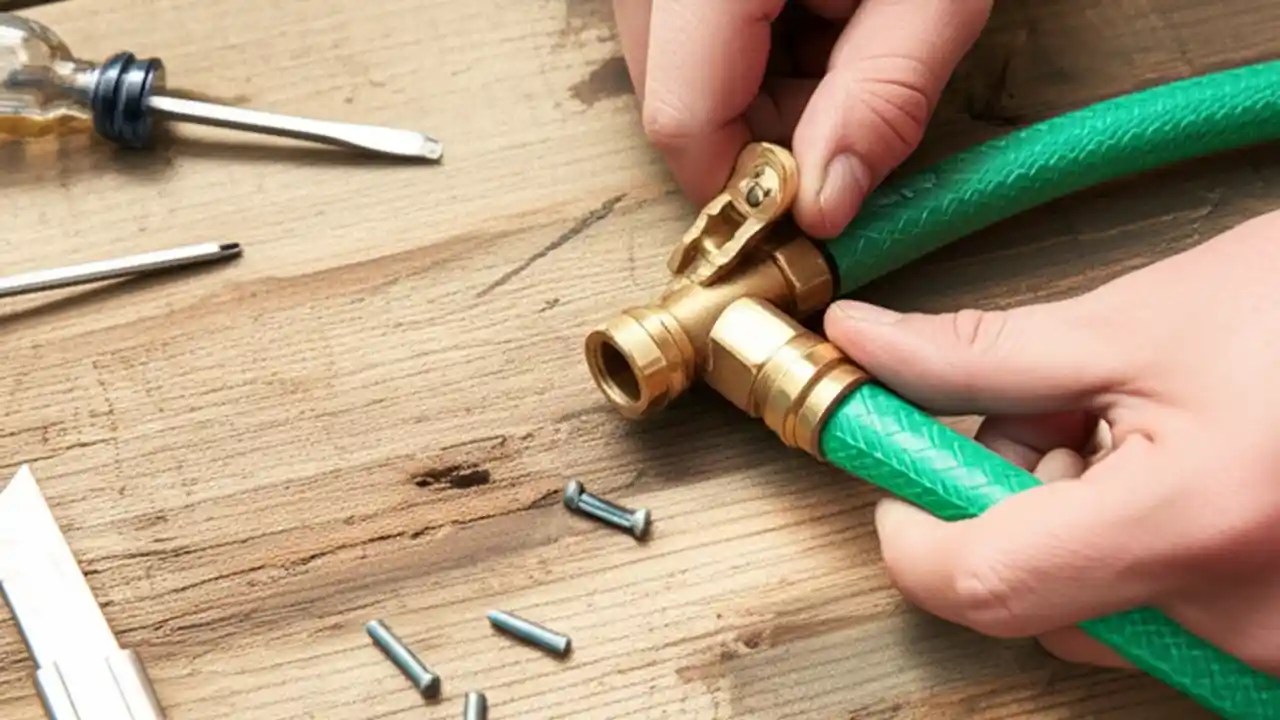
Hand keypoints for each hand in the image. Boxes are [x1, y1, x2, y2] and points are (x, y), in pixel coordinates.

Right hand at [612, 0, 992, 236]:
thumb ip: (882, 98)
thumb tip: (826, 207)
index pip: (682, 116)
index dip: (741, 182)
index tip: (807, 201)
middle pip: (667, 92)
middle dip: (753, 128)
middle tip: (841, 97)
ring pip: (667, 61)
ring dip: (751, 82)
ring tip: (833, 27)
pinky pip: (677, 21)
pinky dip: (744, 39)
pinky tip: (806, 3)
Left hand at [824, 211, 1279, 674]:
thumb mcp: (1138, 322)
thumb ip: (981, 354)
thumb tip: (870, 349)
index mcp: (1190, 526)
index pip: (982, 584)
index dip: (913, 531)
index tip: (903, 478)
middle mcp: (1242, 618)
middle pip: (1035, 601)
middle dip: (1010, 510)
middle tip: (1055, 420)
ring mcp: (1274, 648)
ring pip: (1097, 613)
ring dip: (1077, 530)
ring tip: (1142, 437)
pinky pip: (1164, 622)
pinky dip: (1138, 557)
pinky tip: (1183, 485)